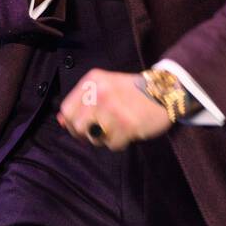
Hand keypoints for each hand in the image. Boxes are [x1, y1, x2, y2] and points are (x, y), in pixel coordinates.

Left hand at [56, 68, 171, 149]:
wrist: (165, 92)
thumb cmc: (132, 92)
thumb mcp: (104, 88)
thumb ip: (82, 102)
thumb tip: (61, 121)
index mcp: (92, 80)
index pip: (66, 109)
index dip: (72, 123)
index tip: (83, 126)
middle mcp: (100, 92)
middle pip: (76, 126)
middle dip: (86, 133)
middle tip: (101, 130)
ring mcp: (113, 109)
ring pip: (93, 137)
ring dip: (104, 138)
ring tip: (117, 128)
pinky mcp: (127, 125)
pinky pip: (112, 145)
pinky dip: (119, 143)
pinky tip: (128, 131)